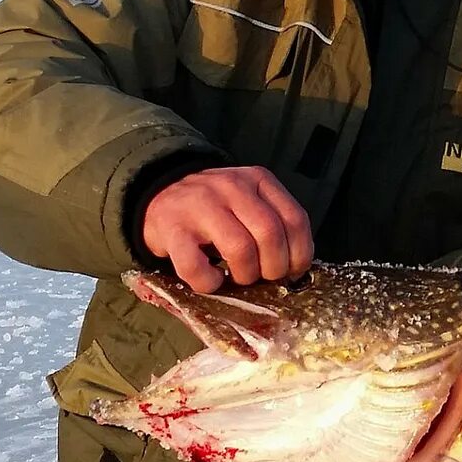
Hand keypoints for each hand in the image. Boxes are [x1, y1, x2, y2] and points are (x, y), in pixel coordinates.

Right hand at [140, 166, 313, 291]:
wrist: (160, 195)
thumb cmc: (215, 208)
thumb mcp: (248, 200)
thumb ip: (273, 222)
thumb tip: (295, 268)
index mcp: (257, 179)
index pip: (294, 219)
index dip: (300, 254)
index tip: (293, 271)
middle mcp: (231, 187)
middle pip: (270, 235)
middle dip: (274, 268)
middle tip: (263, 277)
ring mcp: (200, 206)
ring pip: (240, 250)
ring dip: (245, 276)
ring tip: (238, 278)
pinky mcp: (173, 229)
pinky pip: (197, 267)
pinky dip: (210, 283)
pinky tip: (212, 279)